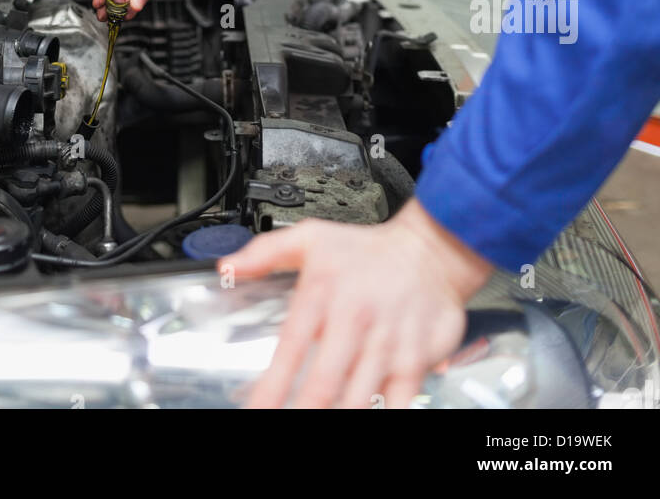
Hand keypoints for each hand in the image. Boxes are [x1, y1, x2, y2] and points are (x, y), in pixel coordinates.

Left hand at [218, 199, 492, 408]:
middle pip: (323, 384)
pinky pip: (397, 403)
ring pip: (358, 399)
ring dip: (339, 414)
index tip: (256, 410)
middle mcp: (354, 321)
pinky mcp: (415, 360)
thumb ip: (266, 252)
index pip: (290, 349)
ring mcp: (387, 344)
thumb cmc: (367, 250)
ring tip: (321, 419)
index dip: (271, 389)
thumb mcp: (312, 237)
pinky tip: (367, 416)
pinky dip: (382, 413)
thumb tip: (229, 267)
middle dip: (304, 412)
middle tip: (285, 422)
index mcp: (323, 294)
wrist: (430, 250)